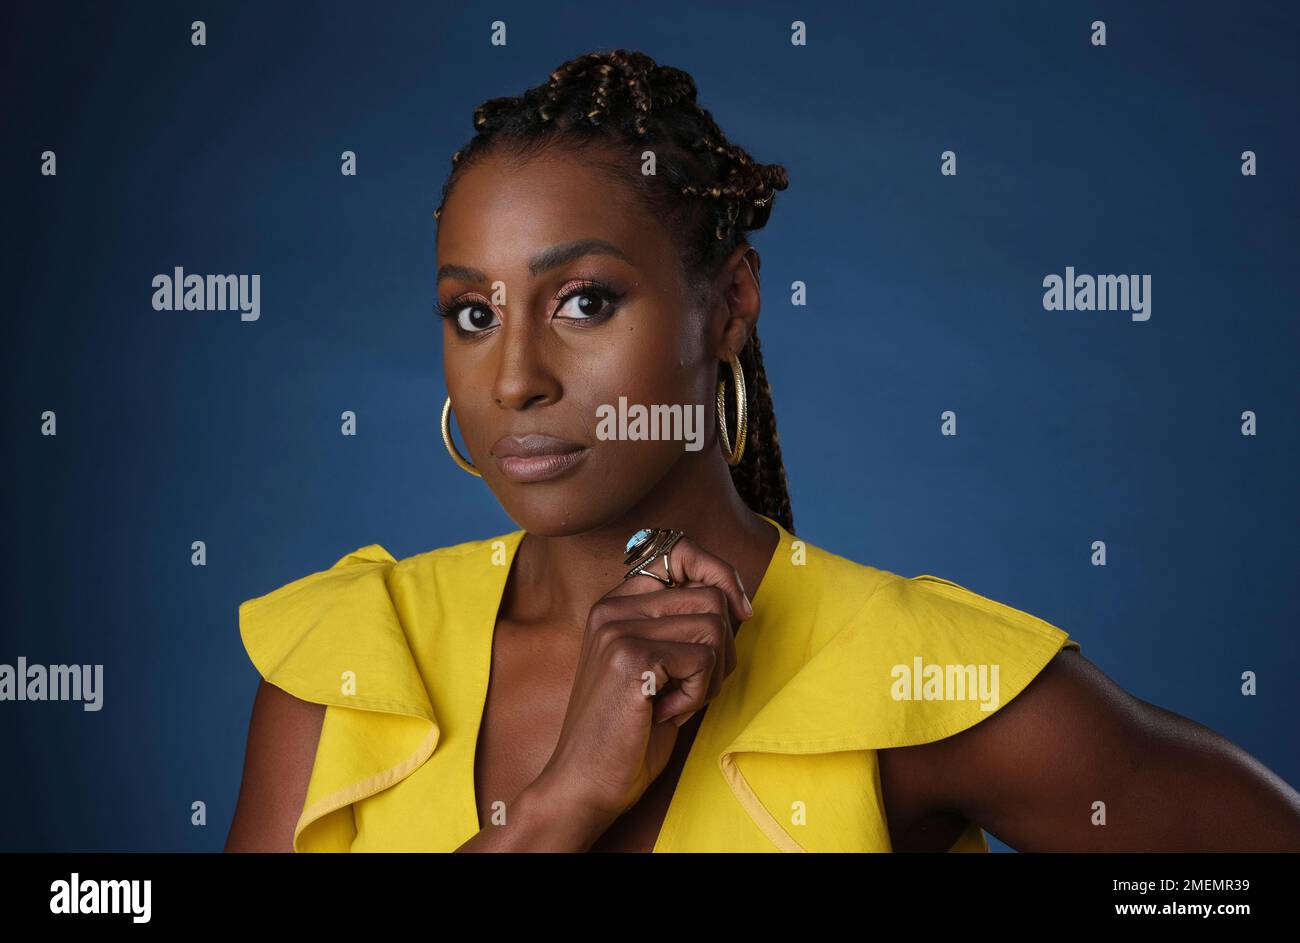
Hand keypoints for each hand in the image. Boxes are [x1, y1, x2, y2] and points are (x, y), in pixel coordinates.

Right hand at [532, 533, 753, 828]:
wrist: (585, 783)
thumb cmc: (628, 733)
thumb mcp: (658, 668)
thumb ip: (682, 628)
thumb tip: (737, 601)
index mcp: (616, 604)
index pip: (680, 550)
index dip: (720, 573)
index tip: (740, 611)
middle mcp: (613, 608)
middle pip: (711, 595)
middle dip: (723, 648)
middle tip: (694, 687)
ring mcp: (619, 629)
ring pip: (715, 627)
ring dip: (711, 675)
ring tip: (676, 701)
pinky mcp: (632, 657)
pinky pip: (705, 660)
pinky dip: (698, 695)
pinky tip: (664, 714)